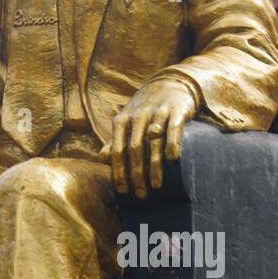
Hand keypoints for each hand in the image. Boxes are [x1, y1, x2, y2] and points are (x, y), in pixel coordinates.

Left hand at [100, 77, 196, 198]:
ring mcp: (157, 112)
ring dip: (154, 165)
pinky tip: (173, 160)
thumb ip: (115, 140)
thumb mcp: (126, 121)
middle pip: (134, 149)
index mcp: (122, 120)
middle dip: (136, 173)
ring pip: (153, 142)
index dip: (118, 171)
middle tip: (140, 194)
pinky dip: (173, 143)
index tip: (122, 190)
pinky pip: (174, 128)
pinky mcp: (176, 110)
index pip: (117, 149)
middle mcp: (138, 116)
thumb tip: (101, 159)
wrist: (168, 83)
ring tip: (156, 186)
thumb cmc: (144, 110)